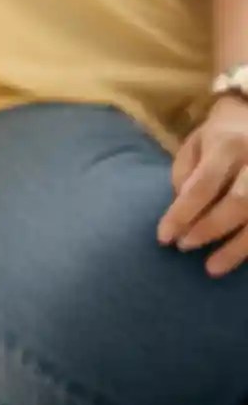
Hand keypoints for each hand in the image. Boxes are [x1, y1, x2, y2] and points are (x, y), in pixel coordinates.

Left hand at [159, 96, 247, 275]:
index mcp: (228, 145)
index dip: (182, 214)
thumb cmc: (219, 136)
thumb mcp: (194, 145)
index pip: (203, 185)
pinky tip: (241, 259)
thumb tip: (180, 210)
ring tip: (212, 267)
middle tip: (184, 247)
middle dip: (209, 229)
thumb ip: (185, 175)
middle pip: (238, 203)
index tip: (164, 237)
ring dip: (237, 248)